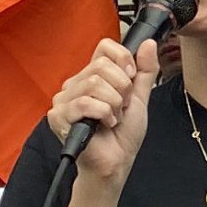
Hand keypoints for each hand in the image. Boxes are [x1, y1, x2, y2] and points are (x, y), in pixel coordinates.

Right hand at [48, 36, 155, 183]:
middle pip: (102, 66)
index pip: (105, 47)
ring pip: (95, 83)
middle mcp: (75, 84)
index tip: (130, 80)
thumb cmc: (122, 135)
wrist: (116, 162)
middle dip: (122, 89)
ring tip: (113, 119)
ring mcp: (64, 100)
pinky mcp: (58, 116)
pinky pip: (85, 102)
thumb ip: (145, 71)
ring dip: (114, 105)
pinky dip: (104, 114)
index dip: (123, 61)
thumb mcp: (140, 98)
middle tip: (121, 108)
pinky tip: (104, 125)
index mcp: (92, 76)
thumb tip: (148, 43)